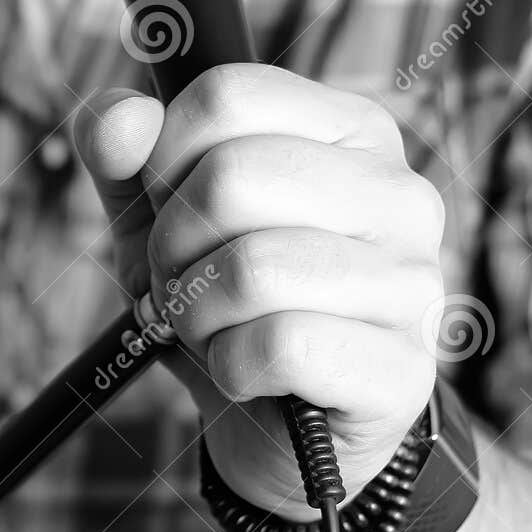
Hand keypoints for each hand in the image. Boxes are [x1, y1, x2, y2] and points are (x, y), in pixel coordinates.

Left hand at [73, 64, 445, 516]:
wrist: (285, 436)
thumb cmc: (229, 304)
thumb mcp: (160, 221)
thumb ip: (127, 158)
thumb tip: (117, 118)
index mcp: (351, 130)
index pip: (226, 94)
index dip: (161, 159)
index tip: (165, 208)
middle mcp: (398, 193)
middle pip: (229, 177)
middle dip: (171, 246)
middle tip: (179, 285)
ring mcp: (413, 282)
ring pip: (251, 269)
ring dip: (195, 314)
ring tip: (211, 330)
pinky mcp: (403, 370)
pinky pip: (278, 347)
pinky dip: (230, 369)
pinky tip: (246, 376)